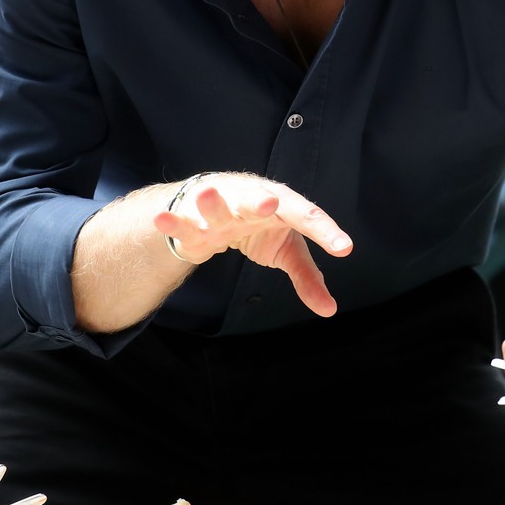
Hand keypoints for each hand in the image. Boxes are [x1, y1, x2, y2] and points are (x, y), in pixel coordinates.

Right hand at [154, 173, 352, 316]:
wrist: (214, 207)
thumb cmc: (259, 225)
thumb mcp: (286, 250)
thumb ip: (307, 277)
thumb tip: (329, 310)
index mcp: (282, 205)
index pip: (306, 217)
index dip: (324, 231)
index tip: (344, 248)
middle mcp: (251, 201)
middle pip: (258, 201)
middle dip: (261, 202)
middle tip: (271, 204)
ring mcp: (220, 209)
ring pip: (216, 205)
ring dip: (212, 202)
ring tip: (208, 195)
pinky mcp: (192, 221)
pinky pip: (181, 221)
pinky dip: (172, 221)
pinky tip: (161, 218)